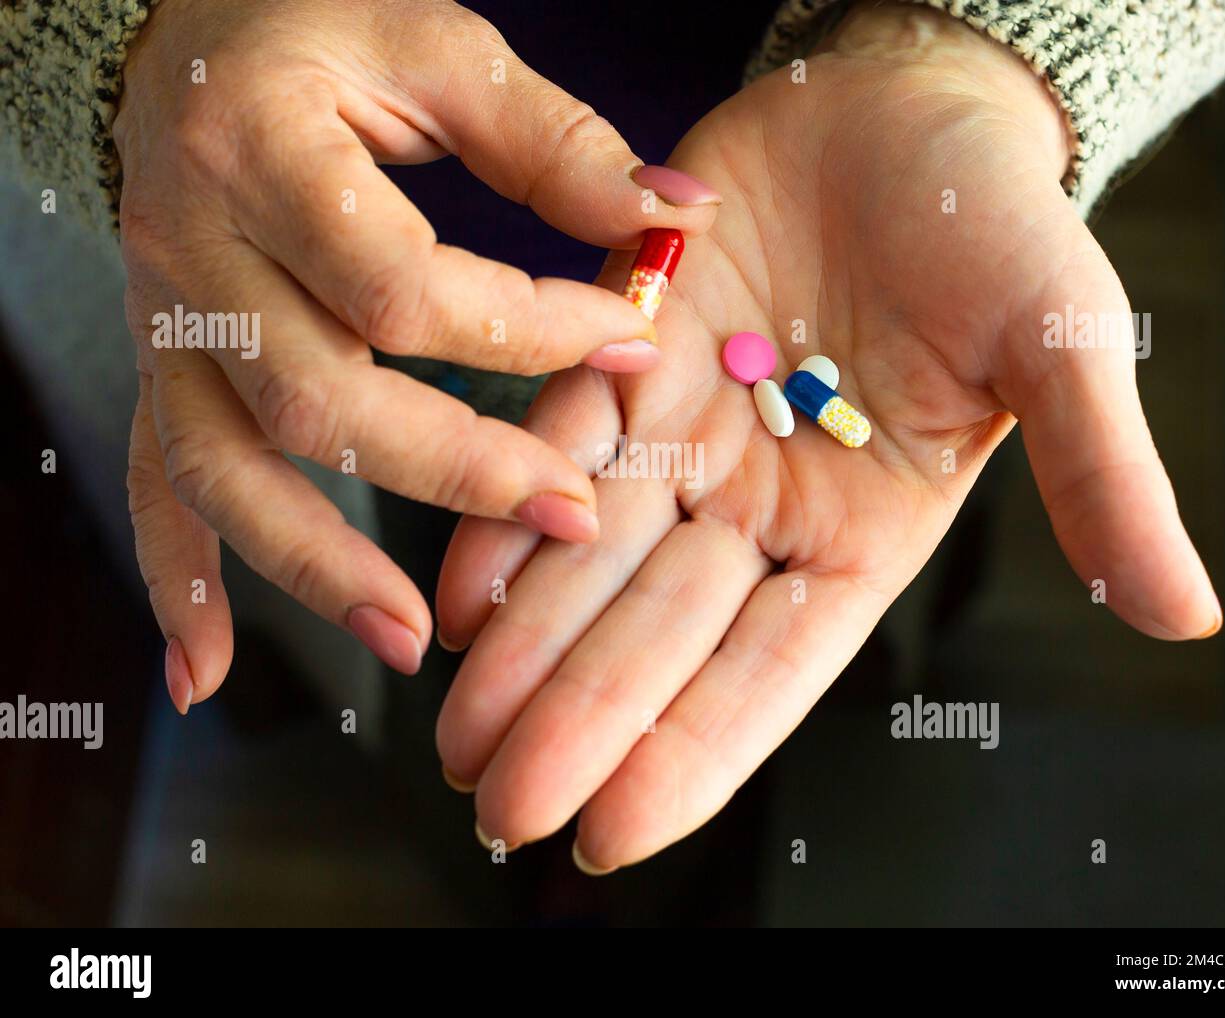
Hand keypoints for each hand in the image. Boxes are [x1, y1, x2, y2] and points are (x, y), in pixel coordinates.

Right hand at [113, 0, 719, 710]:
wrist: (184, 49)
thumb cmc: (318, 34)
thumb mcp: (437, 48)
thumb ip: (553, 140)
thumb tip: (677, 217)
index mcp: (264, 155)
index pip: (403, 287)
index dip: (526, 329)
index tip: (633, 342)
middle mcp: (197, 252)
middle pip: (319, 398)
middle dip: (453, 469)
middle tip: (569, 517)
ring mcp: (167, 324)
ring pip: (227, 467)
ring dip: (315, 565)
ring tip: (407, 641)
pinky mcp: (165, 369)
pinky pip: (158, 484)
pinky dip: (181, 582)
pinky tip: (205, 676)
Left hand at [433, 3, 1220, 869]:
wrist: (906, 107)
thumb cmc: (995, 227)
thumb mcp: (1062, 349)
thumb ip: (1099, 479)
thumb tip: (1185, 613)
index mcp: (860, 534)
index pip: (769, 670)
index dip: (691, 751)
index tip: (612, 828)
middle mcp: (759, 503)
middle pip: (660, 635)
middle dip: (580, 721)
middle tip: (503, 807)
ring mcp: (686, 435)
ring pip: (593, 561)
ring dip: (525, 649)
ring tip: (457, 737)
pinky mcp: (624, 354)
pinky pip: (560, 444)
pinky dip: (508, 514)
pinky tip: (462, 591)